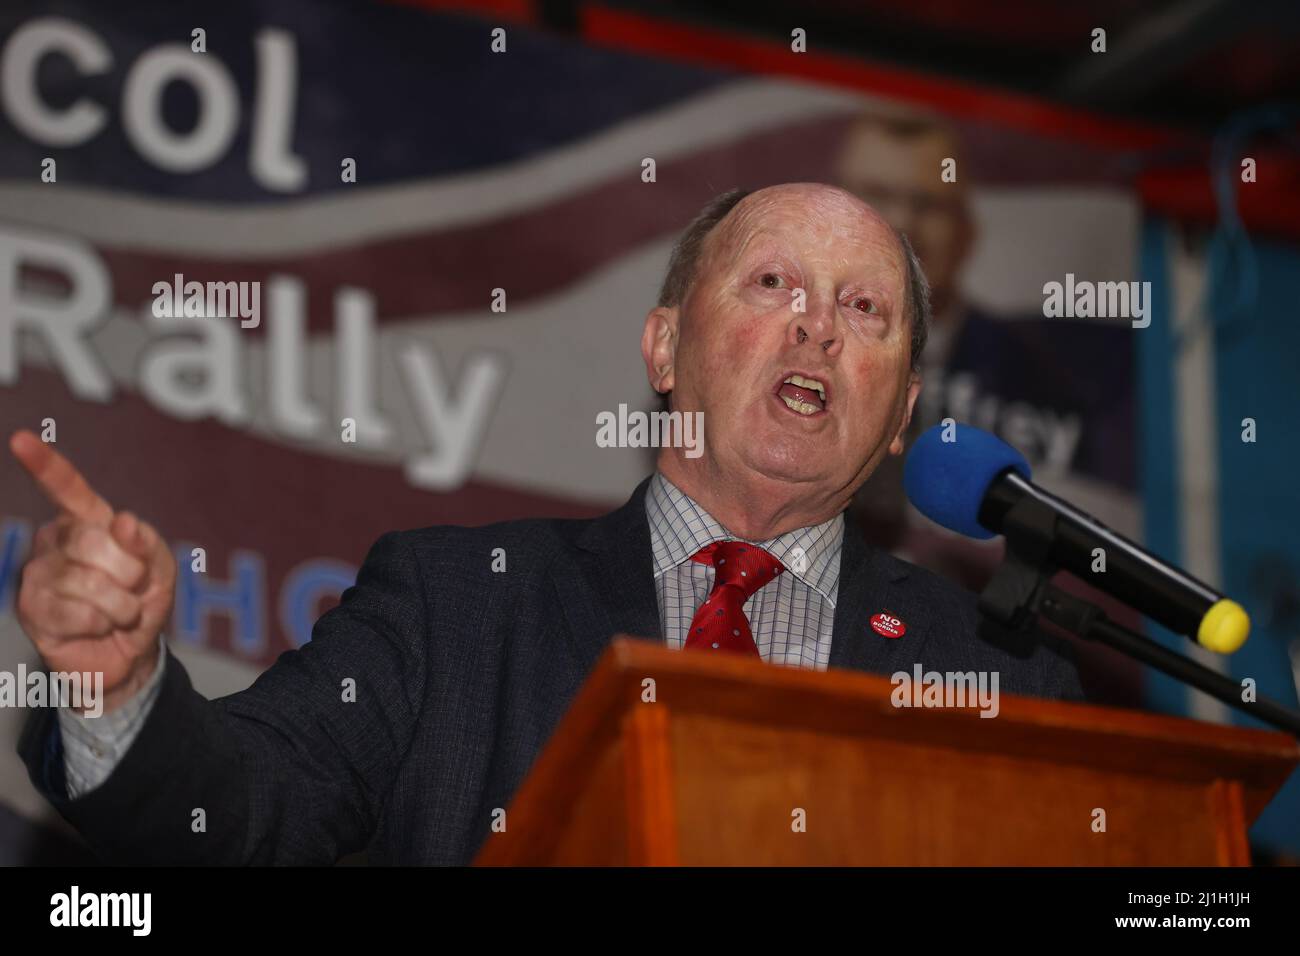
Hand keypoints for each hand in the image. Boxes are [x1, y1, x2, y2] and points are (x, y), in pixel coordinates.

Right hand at [9, 431, 176, 713]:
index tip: (21, 440)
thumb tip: (122, 522)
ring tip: (120, 612)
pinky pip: (77, 612)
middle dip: (128, 571)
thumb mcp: (160, 568)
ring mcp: (39, 574)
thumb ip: (146, 542)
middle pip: (90, 541)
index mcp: (88, 522)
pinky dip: (102, 623)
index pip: (67, 489)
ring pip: (86, 581)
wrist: (131, 653)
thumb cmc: (143, 600)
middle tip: (134, 588)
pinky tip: (98, 626)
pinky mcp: (32, 608)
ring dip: (120, 604)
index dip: (45, 465)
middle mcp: (56, 542)